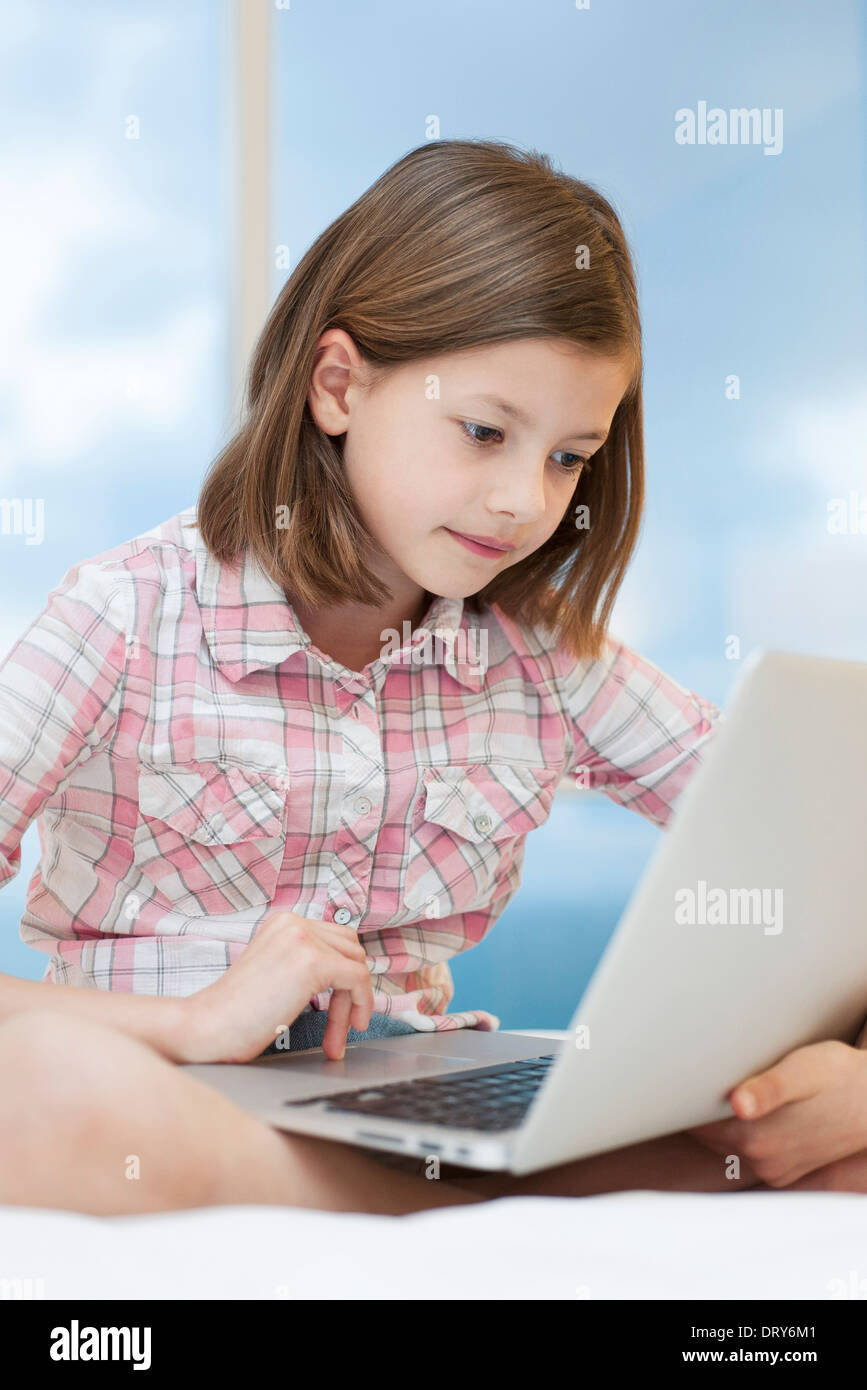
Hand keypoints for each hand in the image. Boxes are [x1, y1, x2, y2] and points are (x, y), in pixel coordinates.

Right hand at [178, 911, 373, 1064]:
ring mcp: (302, 938)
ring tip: (337, 1036)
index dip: (343, 977)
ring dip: (352, 1003)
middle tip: (339, 1028)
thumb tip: (349, 974)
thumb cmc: (237, 1013)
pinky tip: (348, 1028)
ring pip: (356, 965)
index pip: (336, 940)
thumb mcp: (277, 972)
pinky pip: (358, 978)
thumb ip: (305, 963)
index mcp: (283, 922)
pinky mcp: (312, 962)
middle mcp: (293, 922)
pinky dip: (361, 1003)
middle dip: (350, 992)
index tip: (340, 1010)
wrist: (206, 1026)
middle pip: (349, 951)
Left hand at [687, 1039, 866, 1190]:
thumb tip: (738, 1103)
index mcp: (757, 1138)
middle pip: (706, 1136)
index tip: (673, 1075)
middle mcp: (762, 1161)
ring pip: (724, 1145)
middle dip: (694, 1109)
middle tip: (689, 1072)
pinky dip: (737, 1132)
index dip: (681, 1100)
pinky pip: (746, 1153)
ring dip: (715, 1120)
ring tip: (713, 1085)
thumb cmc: (838, 1076)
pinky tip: (742, 1106)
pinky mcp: (784, 1170)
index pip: (696, 1124)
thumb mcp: (803, 1071)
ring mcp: (773, 1169)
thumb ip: (768, 1088)